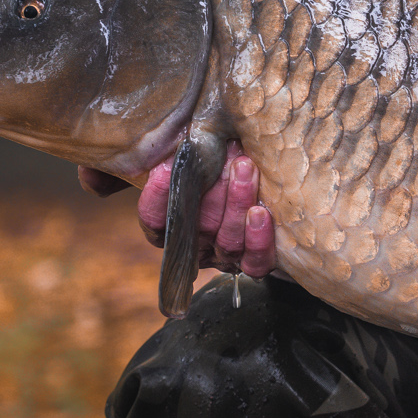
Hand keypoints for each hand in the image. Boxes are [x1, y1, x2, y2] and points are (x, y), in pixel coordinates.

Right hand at [133, 141, 278, 276]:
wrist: (275, 182)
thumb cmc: (229, 162)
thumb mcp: (202, 156)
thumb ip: (181, 158)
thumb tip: (142, 164)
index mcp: (176, 223)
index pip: (154, 219)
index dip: (157, 196)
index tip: (166, 167)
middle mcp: (199, 244)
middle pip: (196, 227)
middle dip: (212, 189)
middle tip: (228, 154)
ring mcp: (227, 256)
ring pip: (227, 241)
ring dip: (237, 202)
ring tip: (246, 169)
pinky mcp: (257, 262)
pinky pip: (255, 261)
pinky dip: (258, 239)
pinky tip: (260, 213)